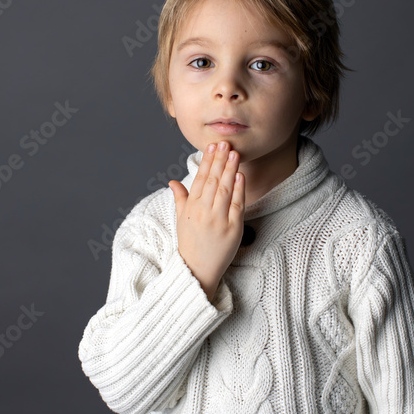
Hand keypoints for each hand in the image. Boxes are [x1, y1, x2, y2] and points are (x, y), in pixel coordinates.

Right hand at [168, 141, 244, 300]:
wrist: (197, 270)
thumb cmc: (190, 245)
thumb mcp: (181, 220)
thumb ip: (180, 199)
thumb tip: (173, 182)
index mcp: (191, 208)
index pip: (200, 179)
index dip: (206, 161)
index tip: (211, 147)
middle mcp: (204, 212)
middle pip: (213, 180)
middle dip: (219, 160)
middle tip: (225, 143)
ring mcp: (219, 220)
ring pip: (225, 189)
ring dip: (230, 169)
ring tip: (234, 153)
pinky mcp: (233, 229)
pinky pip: (237, 205)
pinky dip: (239, 189)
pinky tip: (240, 175)